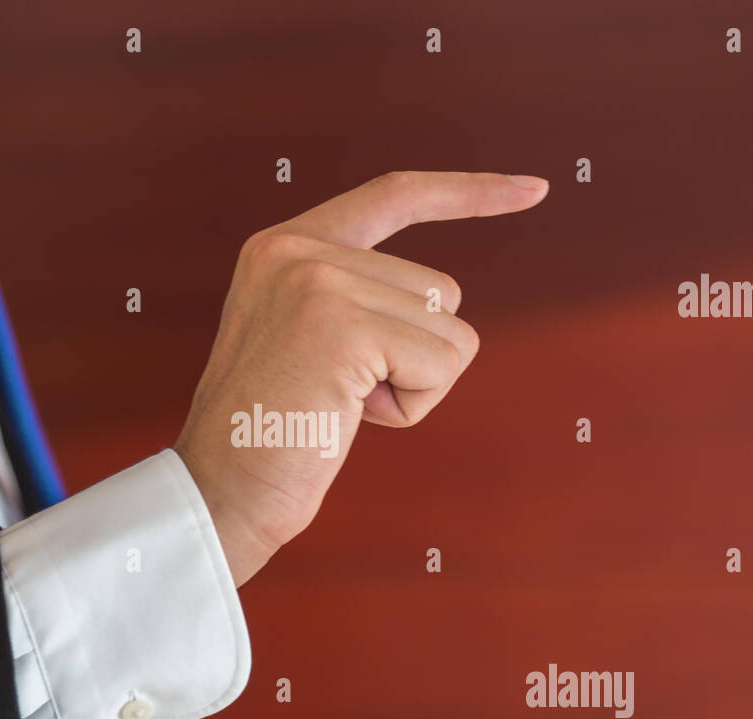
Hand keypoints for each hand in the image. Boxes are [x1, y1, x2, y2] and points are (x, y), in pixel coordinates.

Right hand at [174, 170, 548, 585]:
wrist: (218, 495)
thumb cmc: (269, 438)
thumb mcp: (302, 342)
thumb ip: (353, 298)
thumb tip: (436, 298)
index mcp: (282, 245)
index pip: (394, 196)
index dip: (469, 193)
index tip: (534, 188)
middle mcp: (296, 248)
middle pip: (439, 288)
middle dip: (411, 357)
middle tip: (336, 395)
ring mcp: (315, 280)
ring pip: (448, 327)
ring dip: (413, 383)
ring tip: (339, 406)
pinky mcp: (341, 325)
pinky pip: (442, 364)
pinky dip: (412, 405)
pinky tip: (349, 417)